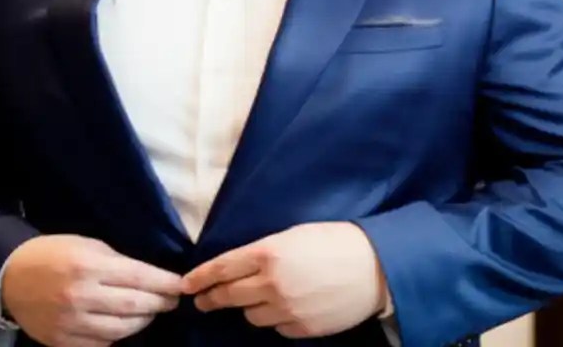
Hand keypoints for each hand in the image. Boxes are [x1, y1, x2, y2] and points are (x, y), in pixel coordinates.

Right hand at [1, 234, 182, 346]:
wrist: (10, 277)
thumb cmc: (52, 254)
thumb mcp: (86, 245)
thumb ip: (118, 261)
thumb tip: (151, 277)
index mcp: (87, 265)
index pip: (138, 277)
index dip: (164, 283)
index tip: (180, 285)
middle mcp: (80, 296)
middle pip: (135, 307)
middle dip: (160, 304)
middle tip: (172, 301)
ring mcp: (71, 323)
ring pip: (122, 330)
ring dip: (143, 322)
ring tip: (150, 312)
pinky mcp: (62, 341)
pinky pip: (102, 343)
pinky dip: (118, 335)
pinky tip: (123, 325)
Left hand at [181, 222, 388, 338]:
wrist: (377, 267)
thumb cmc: (336, 241)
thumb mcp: (294, 235)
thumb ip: (264, 251)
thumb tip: (240, 266)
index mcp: (267, 253)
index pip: (221, 269)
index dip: (199, 279)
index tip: (186, 285)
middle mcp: (271, 284)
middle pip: (228, 297)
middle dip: (211, 299)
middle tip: (203, 301)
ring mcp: (286, 310)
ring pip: (250, 316)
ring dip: (250, 308)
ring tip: (262, 298)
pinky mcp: (302, 329)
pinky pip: (276, 327)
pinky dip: (277, 319)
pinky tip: (289, 307)